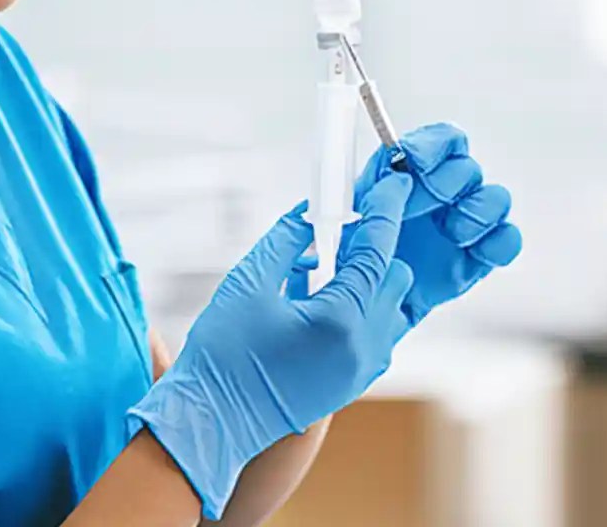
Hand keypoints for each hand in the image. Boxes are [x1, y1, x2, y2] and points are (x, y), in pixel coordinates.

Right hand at [128, 173, 416, 519]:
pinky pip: (376, 333)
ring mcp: (361, 369)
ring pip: (389, 306)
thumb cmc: (222, 357)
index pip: (375, 251)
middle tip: (332, 233)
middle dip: (371, 249)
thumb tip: (309, 213)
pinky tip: (316, 302)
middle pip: (394, 277)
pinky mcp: (353, 383)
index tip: (393, 185)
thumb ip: (285, 241)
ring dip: (365, 280)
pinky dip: (359, 308)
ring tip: (318, 273)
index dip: (385, 211)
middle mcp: (363, 347)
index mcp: (340, 319)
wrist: (213, 421)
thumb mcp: (246, 284)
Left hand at [351, 123, 521, 324]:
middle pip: (466, 168)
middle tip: (425, 205)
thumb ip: (349, 199)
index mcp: (402, 176)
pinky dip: (499, 243)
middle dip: (449, 183)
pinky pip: (506, 241)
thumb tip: (370, 182)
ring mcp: (457, 227)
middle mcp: (435, 196)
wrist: (350, 313)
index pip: (436, 142)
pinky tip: (474, 252)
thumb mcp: (332, 225)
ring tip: (451, 234)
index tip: (416, 164)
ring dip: (476, 212)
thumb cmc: (334, 261)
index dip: (433, 146)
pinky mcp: (473, 261)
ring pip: (494, 198)